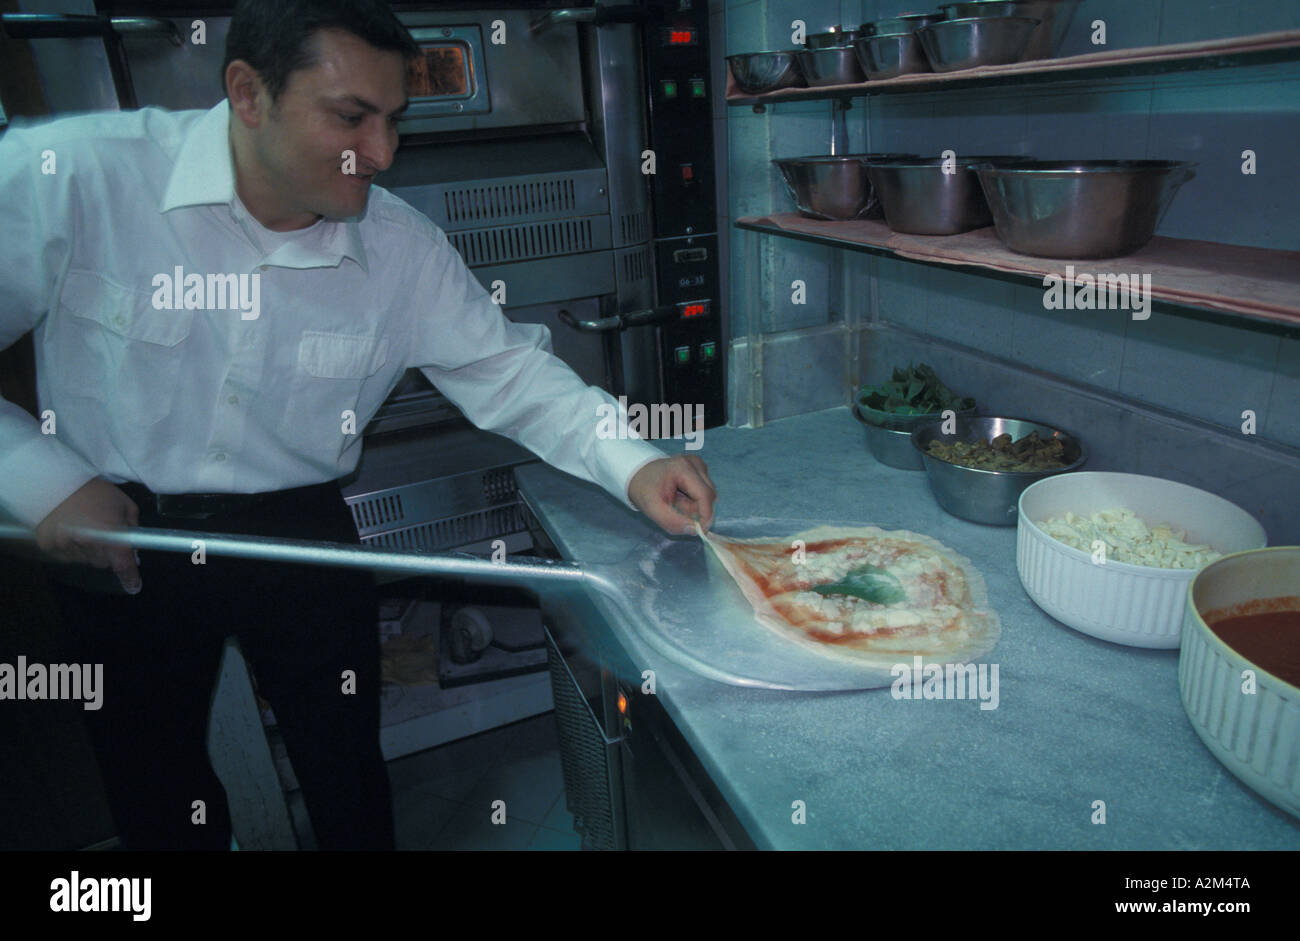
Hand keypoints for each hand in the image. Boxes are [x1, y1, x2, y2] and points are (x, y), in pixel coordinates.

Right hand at [34, 477, 141, 592]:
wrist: (54, 480)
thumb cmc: (94, 490)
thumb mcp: (124, 504)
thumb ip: (132, 528)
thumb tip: (133, 550)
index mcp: (110, 534)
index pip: (122, 564)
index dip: (130, 577)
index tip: (134, 586)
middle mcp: (87, 544)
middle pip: (104, 563)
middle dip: (109, 554)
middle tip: (106, 535)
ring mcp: (65, 547)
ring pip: (85, 560)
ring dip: (90, 550)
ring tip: (86, 528)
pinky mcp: (48, 546)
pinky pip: (67, 556)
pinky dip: (72, 548)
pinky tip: (70, 530)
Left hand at [628, 455, 716, 534]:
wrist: (638, 474)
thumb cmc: (643, 490)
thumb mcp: (653, 509)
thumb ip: (673, 523)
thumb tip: (695, 530)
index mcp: (683, 468)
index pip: (706, 495)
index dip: (706, 516)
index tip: (699, 531)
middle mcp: (694, 463)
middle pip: (710, 495)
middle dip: (697, 510)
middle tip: (678, 511)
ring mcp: (698, 463)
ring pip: (709, 493)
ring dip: (695, 504)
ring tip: (676, 501)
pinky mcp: (699, 467)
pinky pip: (705, 489)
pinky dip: (694, 498)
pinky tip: (680, 495)